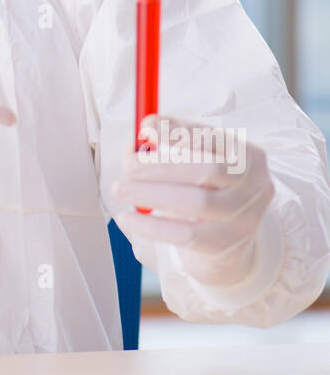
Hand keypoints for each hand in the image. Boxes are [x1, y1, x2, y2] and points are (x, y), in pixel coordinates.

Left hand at [112, 114, 274, 286]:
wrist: (228, 242)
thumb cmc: (206, 188)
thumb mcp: (198, 160)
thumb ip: (174, 142)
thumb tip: (144, 131)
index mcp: (249, 156)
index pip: (214, 138)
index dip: (179, 132)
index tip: (144, 130)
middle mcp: (254, 185)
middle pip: (210, 170)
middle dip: (164, 165)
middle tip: (128, 165)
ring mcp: (244, 218)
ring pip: (197, 203)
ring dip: (152, 193)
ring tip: (120, 188)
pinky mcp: (224, 244)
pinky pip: (185, 234)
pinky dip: (151, 226)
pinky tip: (127, 218)